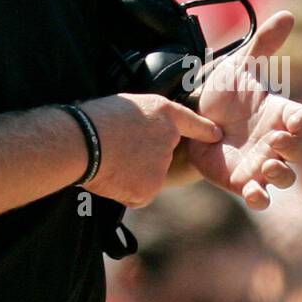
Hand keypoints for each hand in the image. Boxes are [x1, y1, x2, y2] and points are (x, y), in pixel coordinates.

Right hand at [79, 93, 220, 207]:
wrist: (85, 142)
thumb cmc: (95, 119)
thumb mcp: (126, 106)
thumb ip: (143, 121)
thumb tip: (139, 137)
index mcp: (163, 113)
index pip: (191, 123)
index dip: (204, 129)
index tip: (216, 135)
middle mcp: (169, 139)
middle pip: (160, 156)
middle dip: (142, 158)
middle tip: (116, 150)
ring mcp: (161, 166)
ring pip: (148, 177)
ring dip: (131, 175)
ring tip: (108, 160)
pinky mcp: (150, 189)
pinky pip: (138, 195)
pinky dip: (124, 191)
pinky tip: (111, 176)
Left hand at [184, 10, 301, 210]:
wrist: (192, 118)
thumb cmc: (223, 93)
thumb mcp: (239, 67)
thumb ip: (263, 45)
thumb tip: (288, 14)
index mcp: (279, 114)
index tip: (298, 120)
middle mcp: (275, 141)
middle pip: (298, 152)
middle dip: (292, 149)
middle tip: (275, 140)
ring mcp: (261, 163)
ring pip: (284, 177)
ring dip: (281, 175)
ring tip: (265, 167)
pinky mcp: (242, 182)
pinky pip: (259, 196)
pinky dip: (260, 198)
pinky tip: (254, 194)